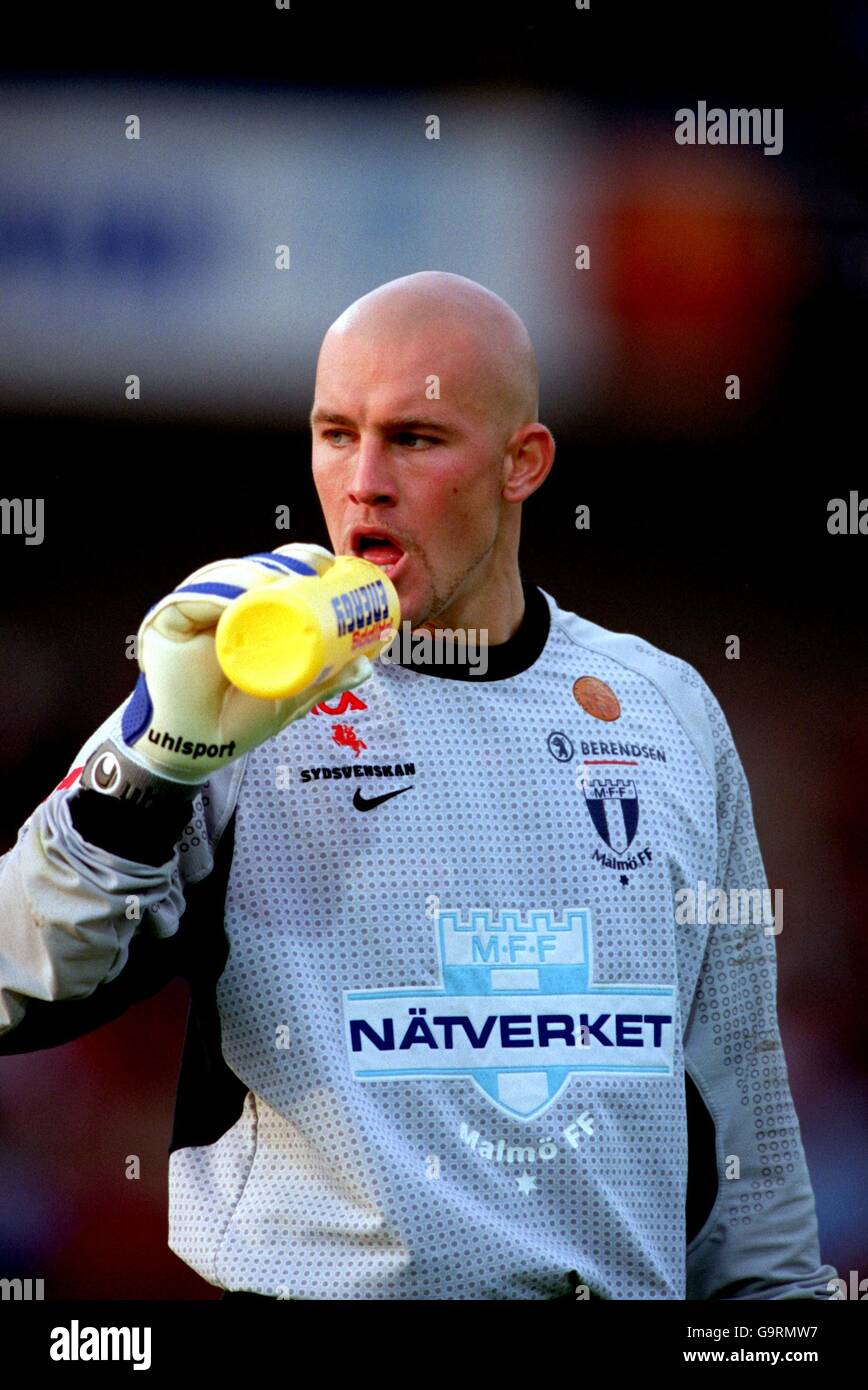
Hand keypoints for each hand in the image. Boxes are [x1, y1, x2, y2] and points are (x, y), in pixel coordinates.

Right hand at [118, 543, 371, 782]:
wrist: (200, 749)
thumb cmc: (240, 720)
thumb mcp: (293, 697)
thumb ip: (326, 680)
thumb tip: (366, 665)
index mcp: (248, 614)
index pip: (273, 576)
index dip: (300, 562)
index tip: (328, 564)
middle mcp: (220, 604)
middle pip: (251, 570)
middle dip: (283, 562)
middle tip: (313, 567)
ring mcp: (193, 609)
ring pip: (224, 577)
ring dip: (255, 574)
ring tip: (283, 580)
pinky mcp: (167, 619)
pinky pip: (192, 598)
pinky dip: (217, 593)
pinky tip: (239, 597)